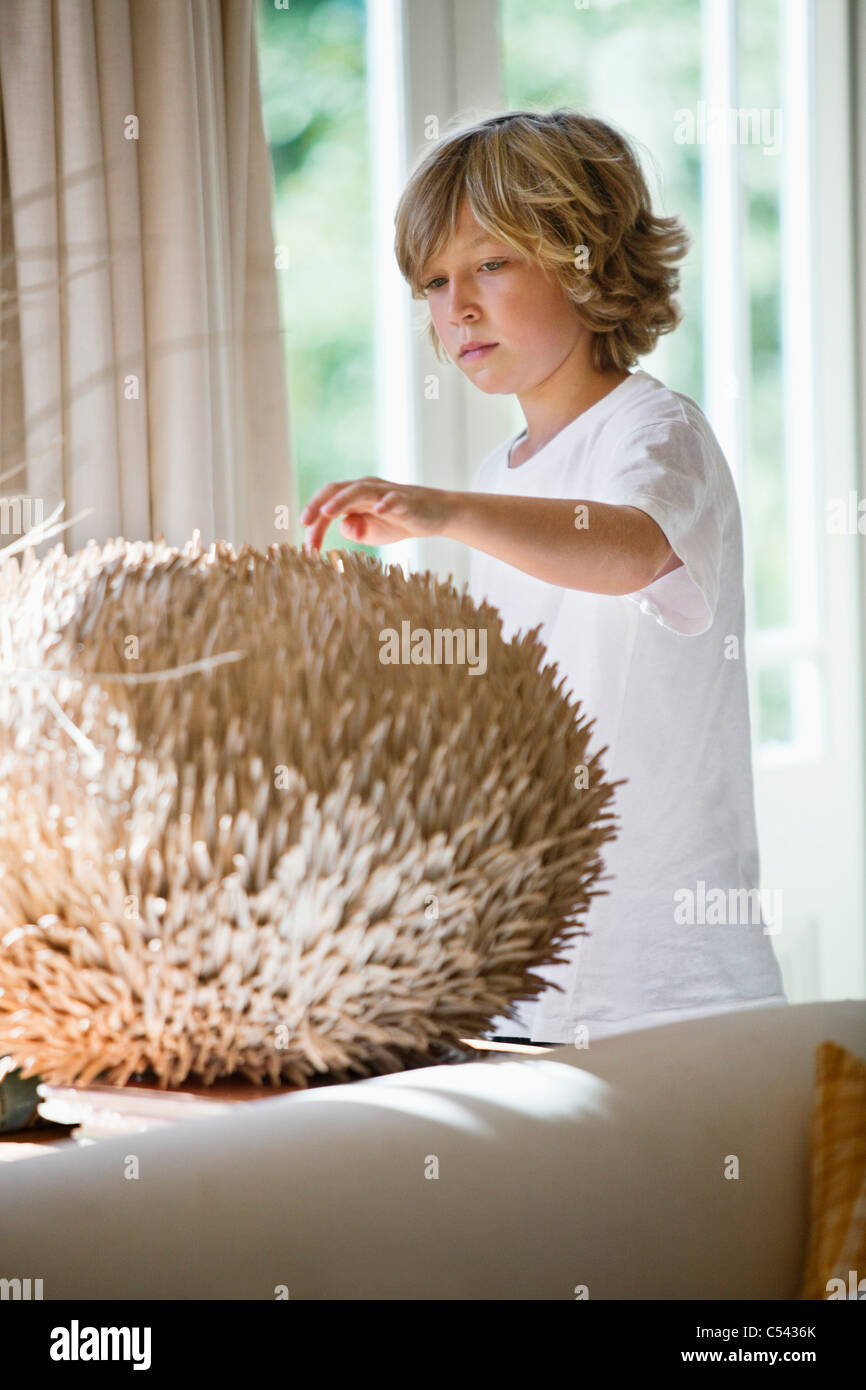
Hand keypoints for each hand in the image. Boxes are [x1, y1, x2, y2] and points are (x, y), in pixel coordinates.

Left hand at [300, 477, 453, 552]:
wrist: (434, 515)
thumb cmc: (398, 522)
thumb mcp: (370, 532)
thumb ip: (353, 530)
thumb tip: (342, 526)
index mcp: (353, 497)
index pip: (327, 505)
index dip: (315, 524)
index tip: (308, 548)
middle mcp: (366, 489)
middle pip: (336, 489)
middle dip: (318, 504)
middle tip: (305, 522)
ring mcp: (385, 492)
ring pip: (359, 490)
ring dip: (341, 500)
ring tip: (328, 512)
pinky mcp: (406, 500)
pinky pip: (394, 499)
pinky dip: (385, 503)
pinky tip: (379, 510)